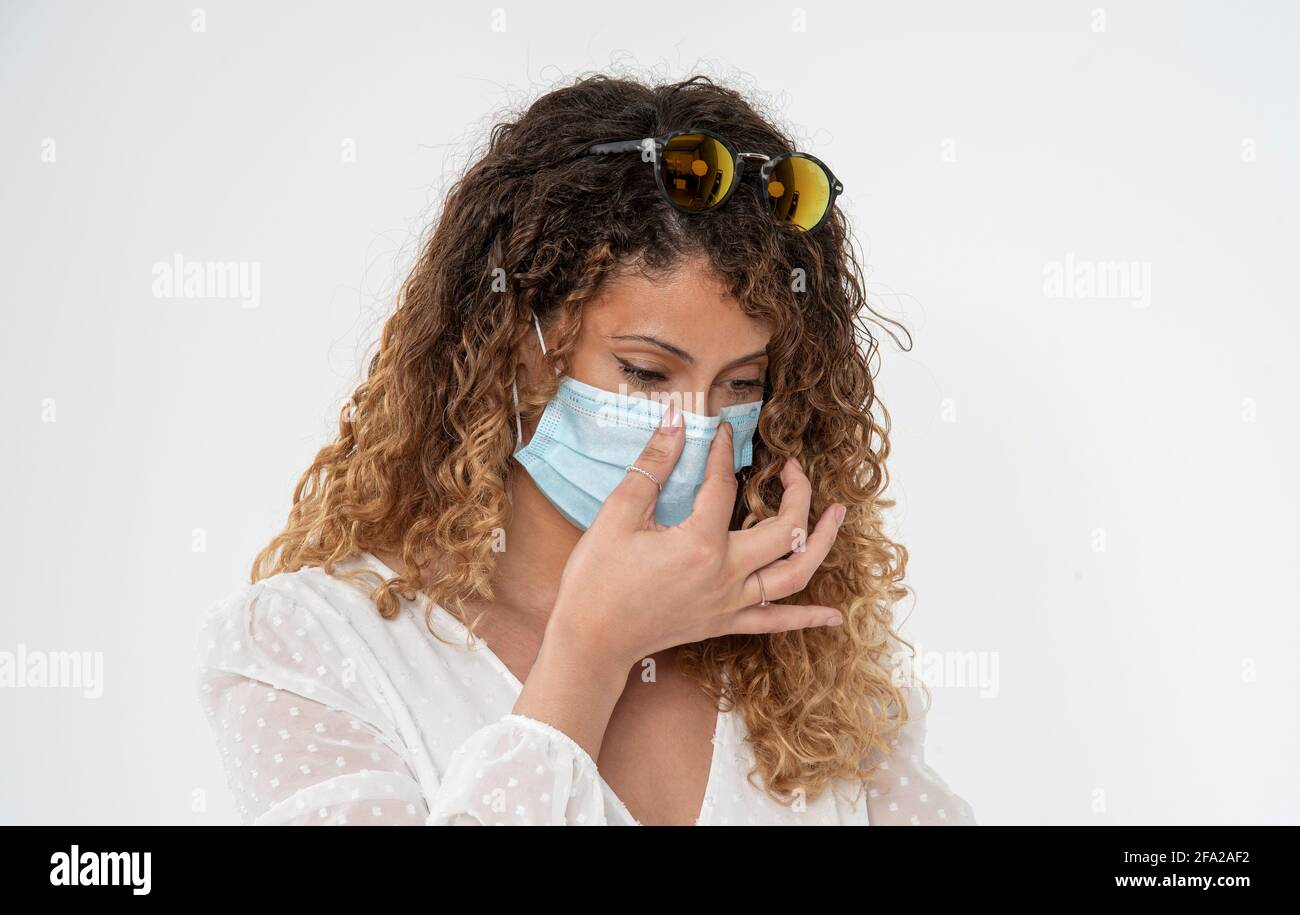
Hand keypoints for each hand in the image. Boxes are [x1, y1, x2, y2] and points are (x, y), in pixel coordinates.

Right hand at [545, 399, 847, 671]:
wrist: (590, 640)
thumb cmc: (597, 579)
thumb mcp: (618, 514)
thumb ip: (652, 466)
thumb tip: (675, 423)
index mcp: (700, 544)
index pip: (724, 485)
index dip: (723, 452)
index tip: (722, 430)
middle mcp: (726, 575)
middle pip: (785, 529)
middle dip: (798, 492)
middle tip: (793, 467)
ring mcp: (730, 603)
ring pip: (795, 574)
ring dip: (821, 542)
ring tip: (837, 514)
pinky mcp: (725, 623)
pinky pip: (777, 622)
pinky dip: (808, 617)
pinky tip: (835, 615)